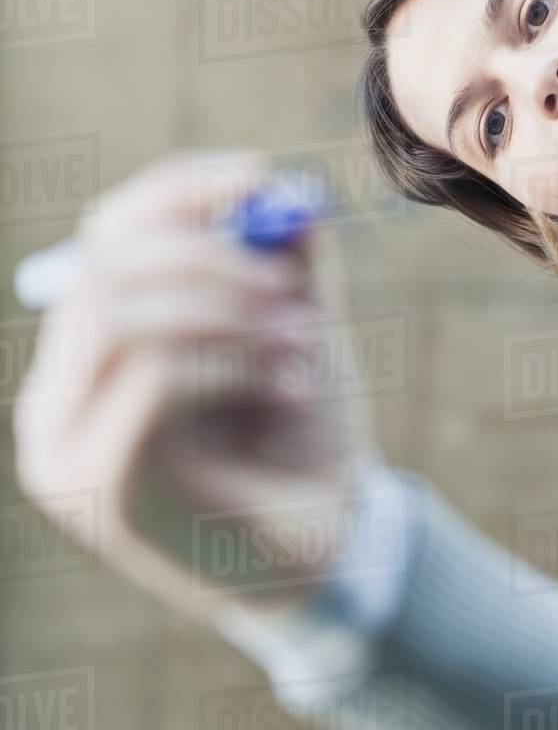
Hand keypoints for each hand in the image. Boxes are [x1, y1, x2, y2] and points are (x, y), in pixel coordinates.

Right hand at [13, 150, 375, 624]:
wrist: (329, 553)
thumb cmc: (302, 439)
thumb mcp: (295, 331)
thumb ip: (283, 262)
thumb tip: (277, 186)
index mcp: (92, 349)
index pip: (102, 240)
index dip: (174, 193)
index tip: (257, 176)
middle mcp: (56, 394)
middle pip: (103, 268)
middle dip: (213, 256)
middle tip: (292, 285)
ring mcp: (66, 447)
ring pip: (118, 316)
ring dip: (227, 309)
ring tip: (302, 342)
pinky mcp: (100, 490)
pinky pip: (149, 379)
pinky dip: (231, 360)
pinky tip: (286, 386)